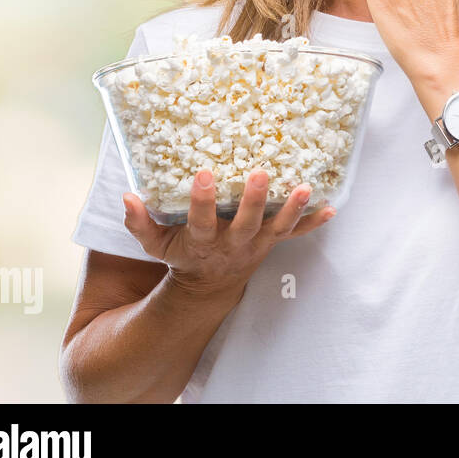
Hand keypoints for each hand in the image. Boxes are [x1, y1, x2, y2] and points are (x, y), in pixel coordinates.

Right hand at [121, 168, 333, 301]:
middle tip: (261, 174)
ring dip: (293, 210)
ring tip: (306, 189)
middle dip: (255, 201)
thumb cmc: (182, 254)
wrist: (209, 283)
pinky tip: (332, 209)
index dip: (202, 200)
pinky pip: (296, 234)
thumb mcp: (155, 245)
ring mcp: (257, 244)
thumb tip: (126, 196)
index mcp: (202, 241)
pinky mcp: (272, 243)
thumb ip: (139, 223)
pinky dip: (314, 223)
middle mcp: (233, 243)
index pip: (201, 221)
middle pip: (247, 224)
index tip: (203, 174)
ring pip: (278, 228)